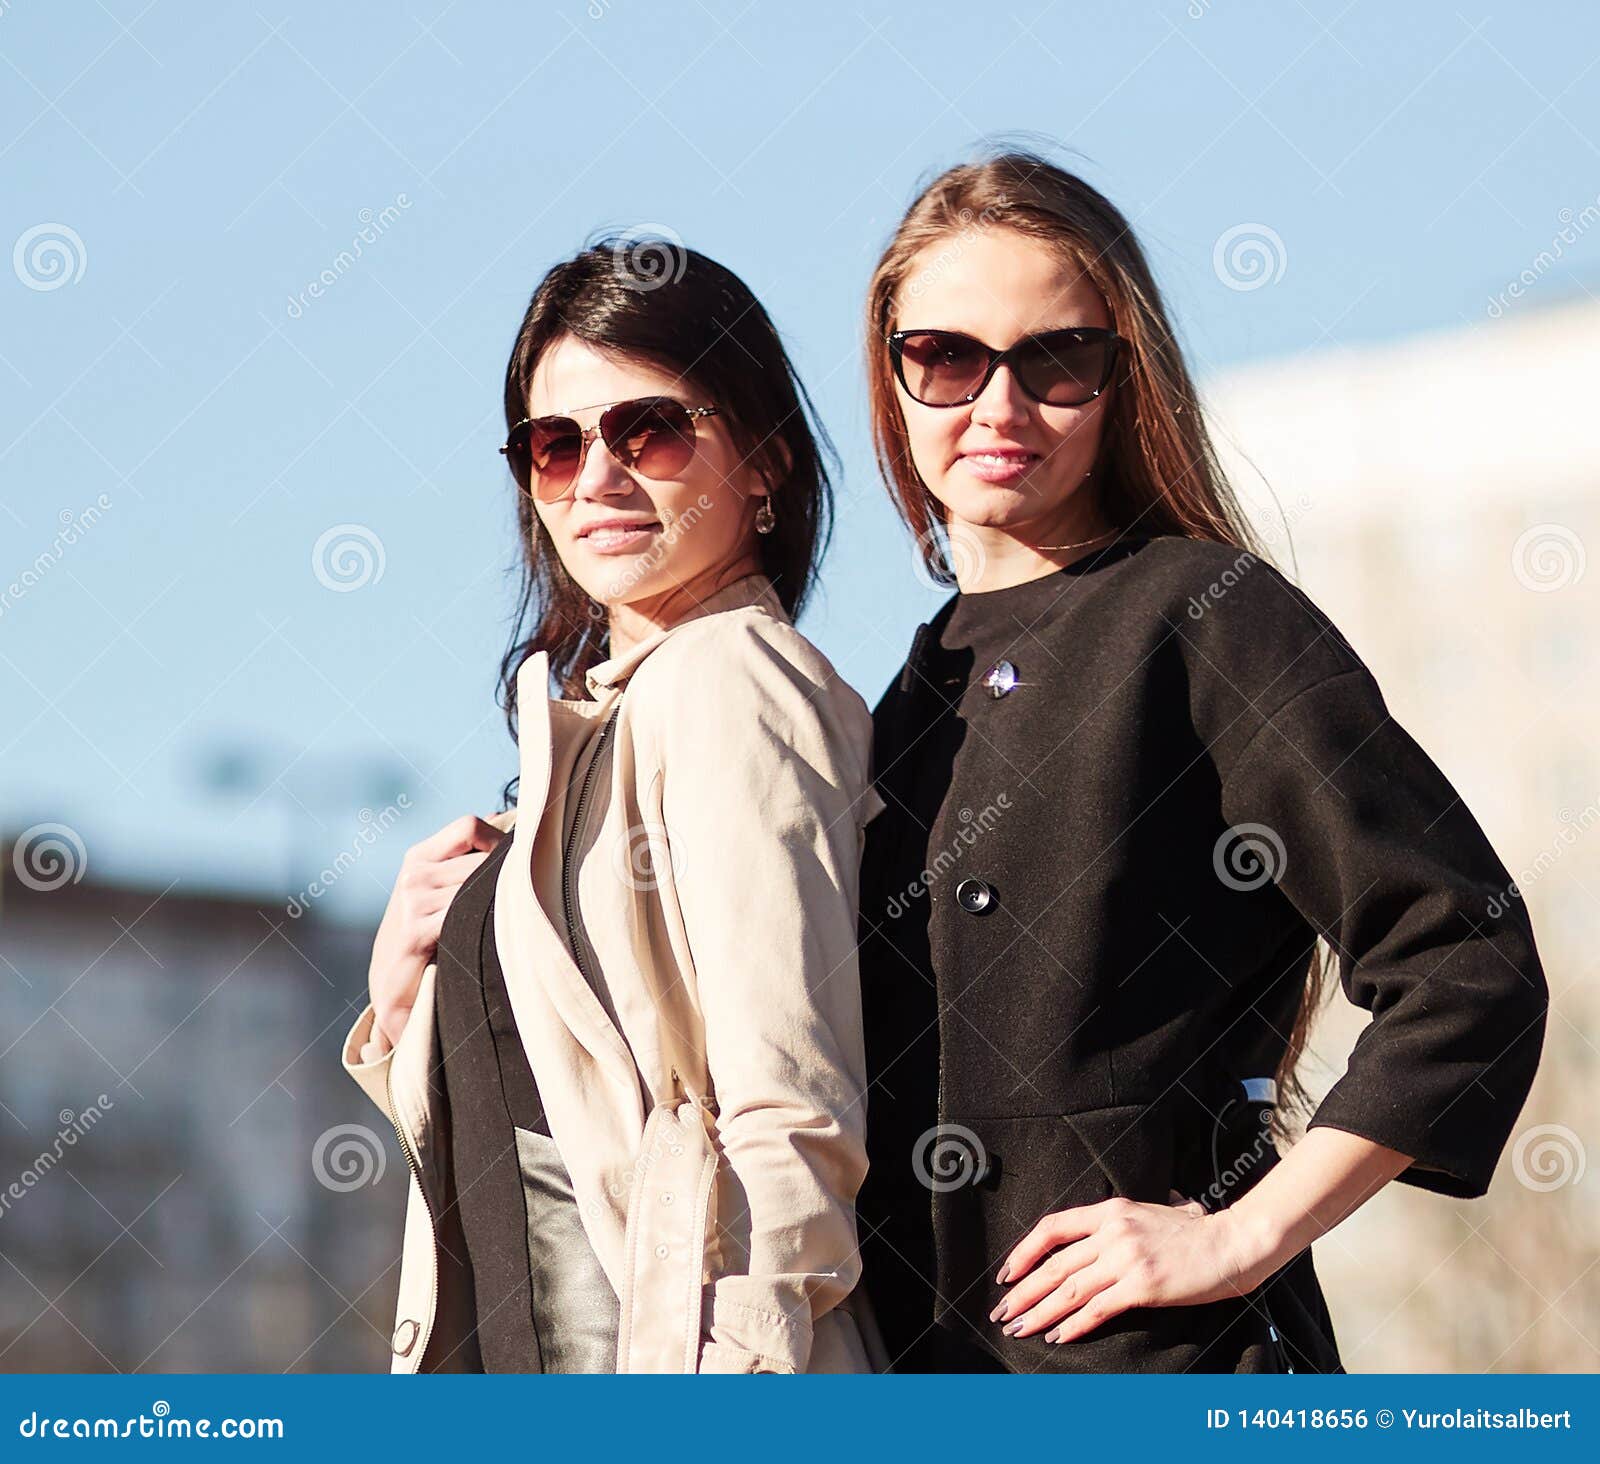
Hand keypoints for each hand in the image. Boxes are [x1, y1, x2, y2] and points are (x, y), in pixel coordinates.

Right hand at [367, 815, 507, 1047]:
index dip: (498, 839)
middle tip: (523, 896)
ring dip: (500, 903)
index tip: (513, 862)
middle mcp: (414, 874)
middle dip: (506, 876)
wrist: (391, 981)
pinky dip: (485, 923)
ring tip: (510, 918)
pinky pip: (464, 915)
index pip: (468, 825)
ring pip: (477, 886)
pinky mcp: (416, 932)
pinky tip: (493, 934)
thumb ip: (464, 857)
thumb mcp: (437, 886)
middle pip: (481, 858)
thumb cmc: (424, 930)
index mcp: (419, 856)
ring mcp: (413, 902)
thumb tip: (505, 819)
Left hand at [988, 1190, 1269, 1344]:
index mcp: (1111, 1210)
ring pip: (1069, 1289)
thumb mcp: (1156, 1209)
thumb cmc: (1199, 1231)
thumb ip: (1134, 1214)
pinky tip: (1058, 1337)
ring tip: (1019, 1328)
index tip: (1007, 1274)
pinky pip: (1098, 1308)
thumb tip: (1128, 1212)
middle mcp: (1112, 1231)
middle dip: (1023, 1292)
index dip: (1024, 1252)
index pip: (1052, 1228)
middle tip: (1002, 1313)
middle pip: (1054, 1265)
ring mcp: (1126, 1258)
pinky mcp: (1143, 1285)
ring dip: (1039, 1312)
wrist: (1233, 1244)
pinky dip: (1074, 1325)